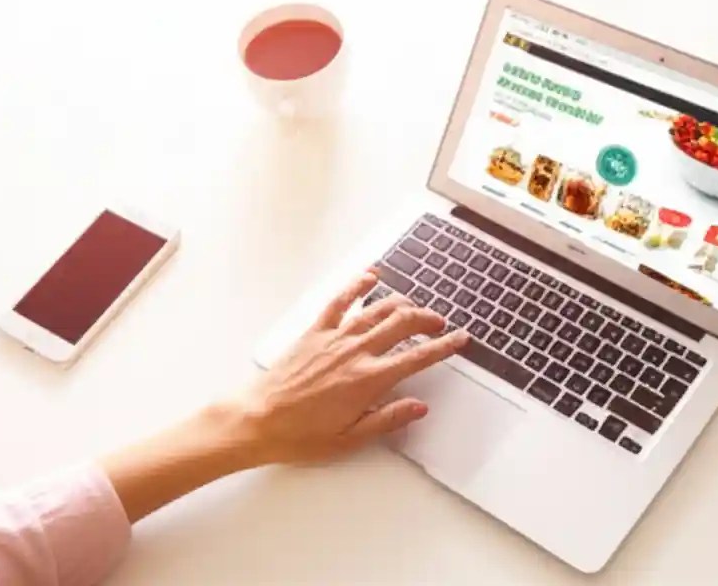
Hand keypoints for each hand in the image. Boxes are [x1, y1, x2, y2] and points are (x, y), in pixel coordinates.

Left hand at [101, 269, 467, 522]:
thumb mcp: (350, 439)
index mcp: (368, 380)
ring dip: (401, 303)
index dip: (444, 346)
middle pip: (403, 324)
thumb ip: (388, 419)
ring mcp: (334, 338)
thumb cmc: (300, 435)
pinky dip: (357, 286)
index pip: (418, 357)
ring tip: (415, 307)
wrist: (256, 421)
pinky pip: (340, 301)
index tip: (461, 339)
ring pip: (377, 309)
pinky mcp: (314, 332)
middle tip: (440, 323)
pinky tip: (370, 277)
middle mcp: (355, 353)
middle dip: (428, 319)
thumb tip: (419, 406)